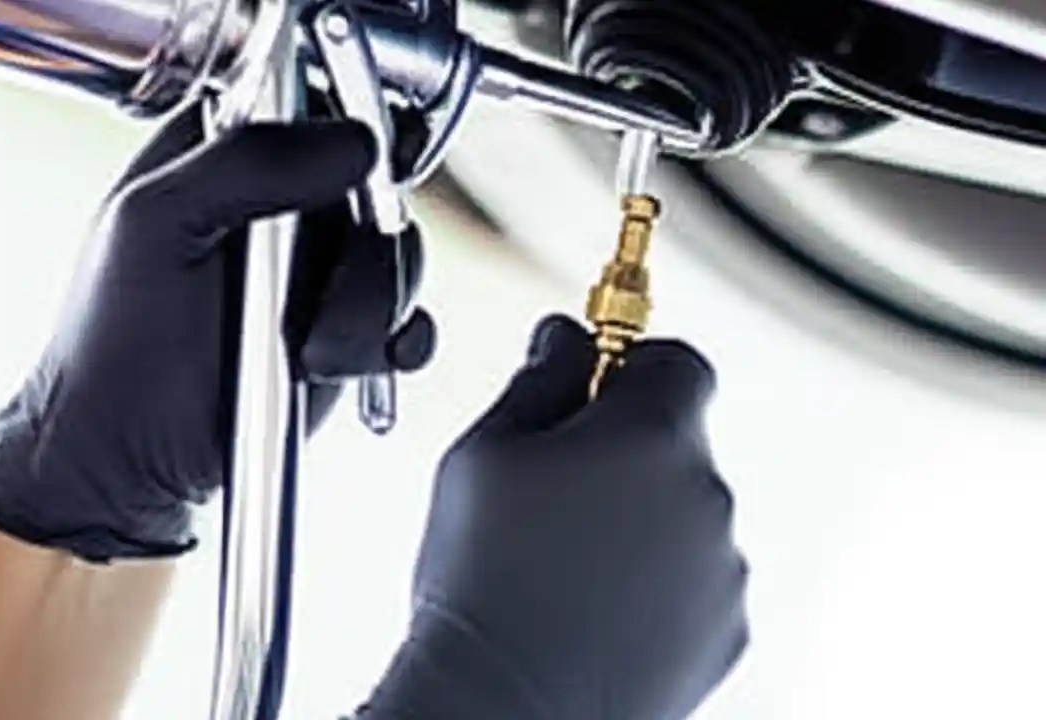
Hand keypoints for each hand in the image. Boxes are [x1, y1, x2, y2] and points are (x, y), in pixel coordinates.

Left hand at [0, 107, 434, 561]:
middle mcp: (281, 206)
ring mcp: (317, 272)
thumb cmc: (113, 341)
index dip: (347, 131)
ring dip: (366, 308)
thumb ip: (246, 165)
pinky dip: (396, 343)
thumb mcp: (153, 224)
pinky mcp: (345, 333)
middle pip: (377, 183)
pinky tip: (342, 362)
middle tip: (316, 283)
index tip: (351, 175)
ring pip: (399, 256)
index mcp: (226, 154)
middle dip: (362, 243)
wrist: (127, 454)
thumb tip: (357, 143)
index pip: (315, 103)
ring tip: (305, 347)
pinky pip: (409, 322)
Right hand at [359, 316, 746, 719]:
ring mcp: (724, 572)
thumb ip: (539, 378)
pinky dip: (657, 582)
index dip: (634, 367)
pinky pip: (696, 580)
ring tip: (565, 564)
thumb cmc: (482, 580)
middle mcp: (708, 499)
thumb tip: (565, 336)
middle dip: (626, 450)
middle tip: (554, 491)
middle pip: (681, 441)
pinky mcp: (727, 634)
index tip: (592, 392)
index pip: (681, 361)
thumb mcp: (483, 453)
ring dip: (642, 519)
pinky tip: (592, 608)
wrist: (501, 705)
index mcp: (652, 438)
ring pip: (687, 514)